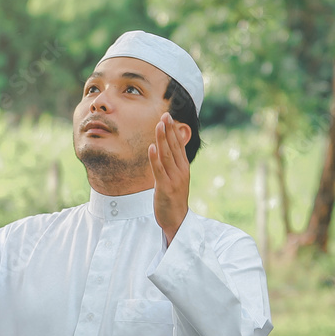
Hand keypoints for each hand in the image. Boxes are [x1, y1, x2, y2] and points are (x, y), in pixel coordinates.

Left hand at [148, 112, 189, 245]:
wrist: (177, 220)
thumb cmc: (173, 199)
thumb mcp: (174, 179)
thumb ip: (170, 165)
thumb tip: (163, 151)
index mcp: (183, 168)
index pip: (178, 145)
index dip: (173, 131)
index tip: (168, 117)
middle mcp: (181, 171)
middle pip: (174, 147)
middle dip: (169, 130)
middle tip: (165, 115)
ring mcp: (174, 179)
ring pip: (167, 155)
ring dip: (162, 139)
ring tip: (159, 125)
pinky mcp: (165, 188)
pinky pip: (159, 170)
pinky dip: (155, 158)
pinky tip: (151, 147)